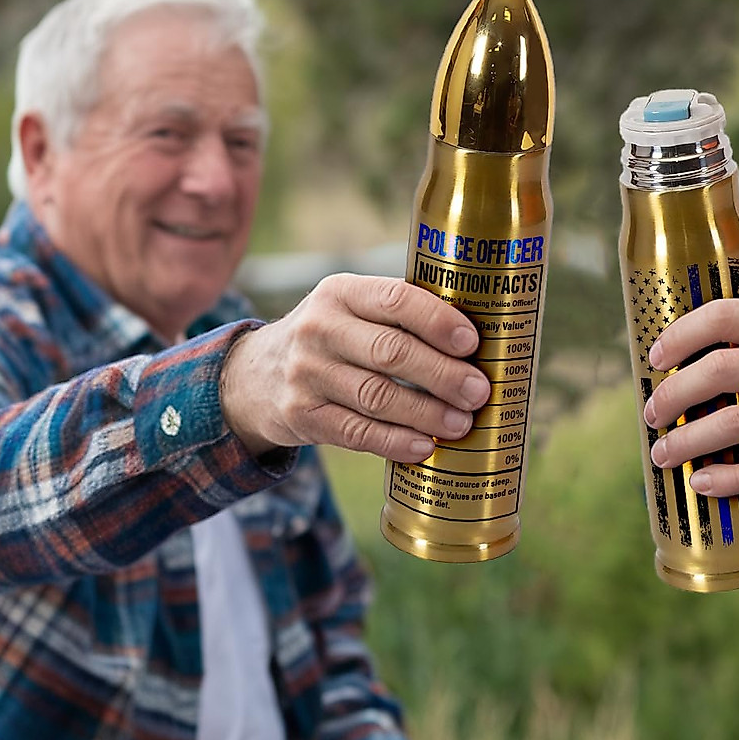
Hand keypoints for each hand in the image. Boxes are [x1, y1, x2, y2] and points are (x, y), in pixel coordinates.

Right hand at [219, 274, 490, 459]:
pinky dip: (394, 441)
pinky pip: (356, 432)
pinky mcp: (301, 415)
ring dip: (426, 413)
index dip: (438, 321)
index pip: (396, 300)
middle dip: (442, 374)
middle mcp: (318, 328)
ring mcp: (305, 373)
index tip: (473, 343)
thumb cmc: (334, 338)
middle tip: (479, 391)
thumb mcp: (352, 309)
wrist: (255, 373)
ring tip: (462, 423)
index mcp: (341, 292)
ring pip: (376, 396)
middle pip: (391, 352)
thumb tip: (483, 341)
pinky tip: (425, 447)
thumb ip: (401, 316)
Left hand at [642, 293, 738, 497]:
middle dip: (672, 395)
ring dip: (686, 442)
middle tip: (652, 414)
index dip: (679, 335)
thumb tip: (710, 279)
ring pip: (732, 423)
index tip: (654, 358)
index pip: (723, 315)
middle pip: (718, 371)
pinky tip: (701, 482)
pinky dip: (724, 478)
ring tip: (661, 454)